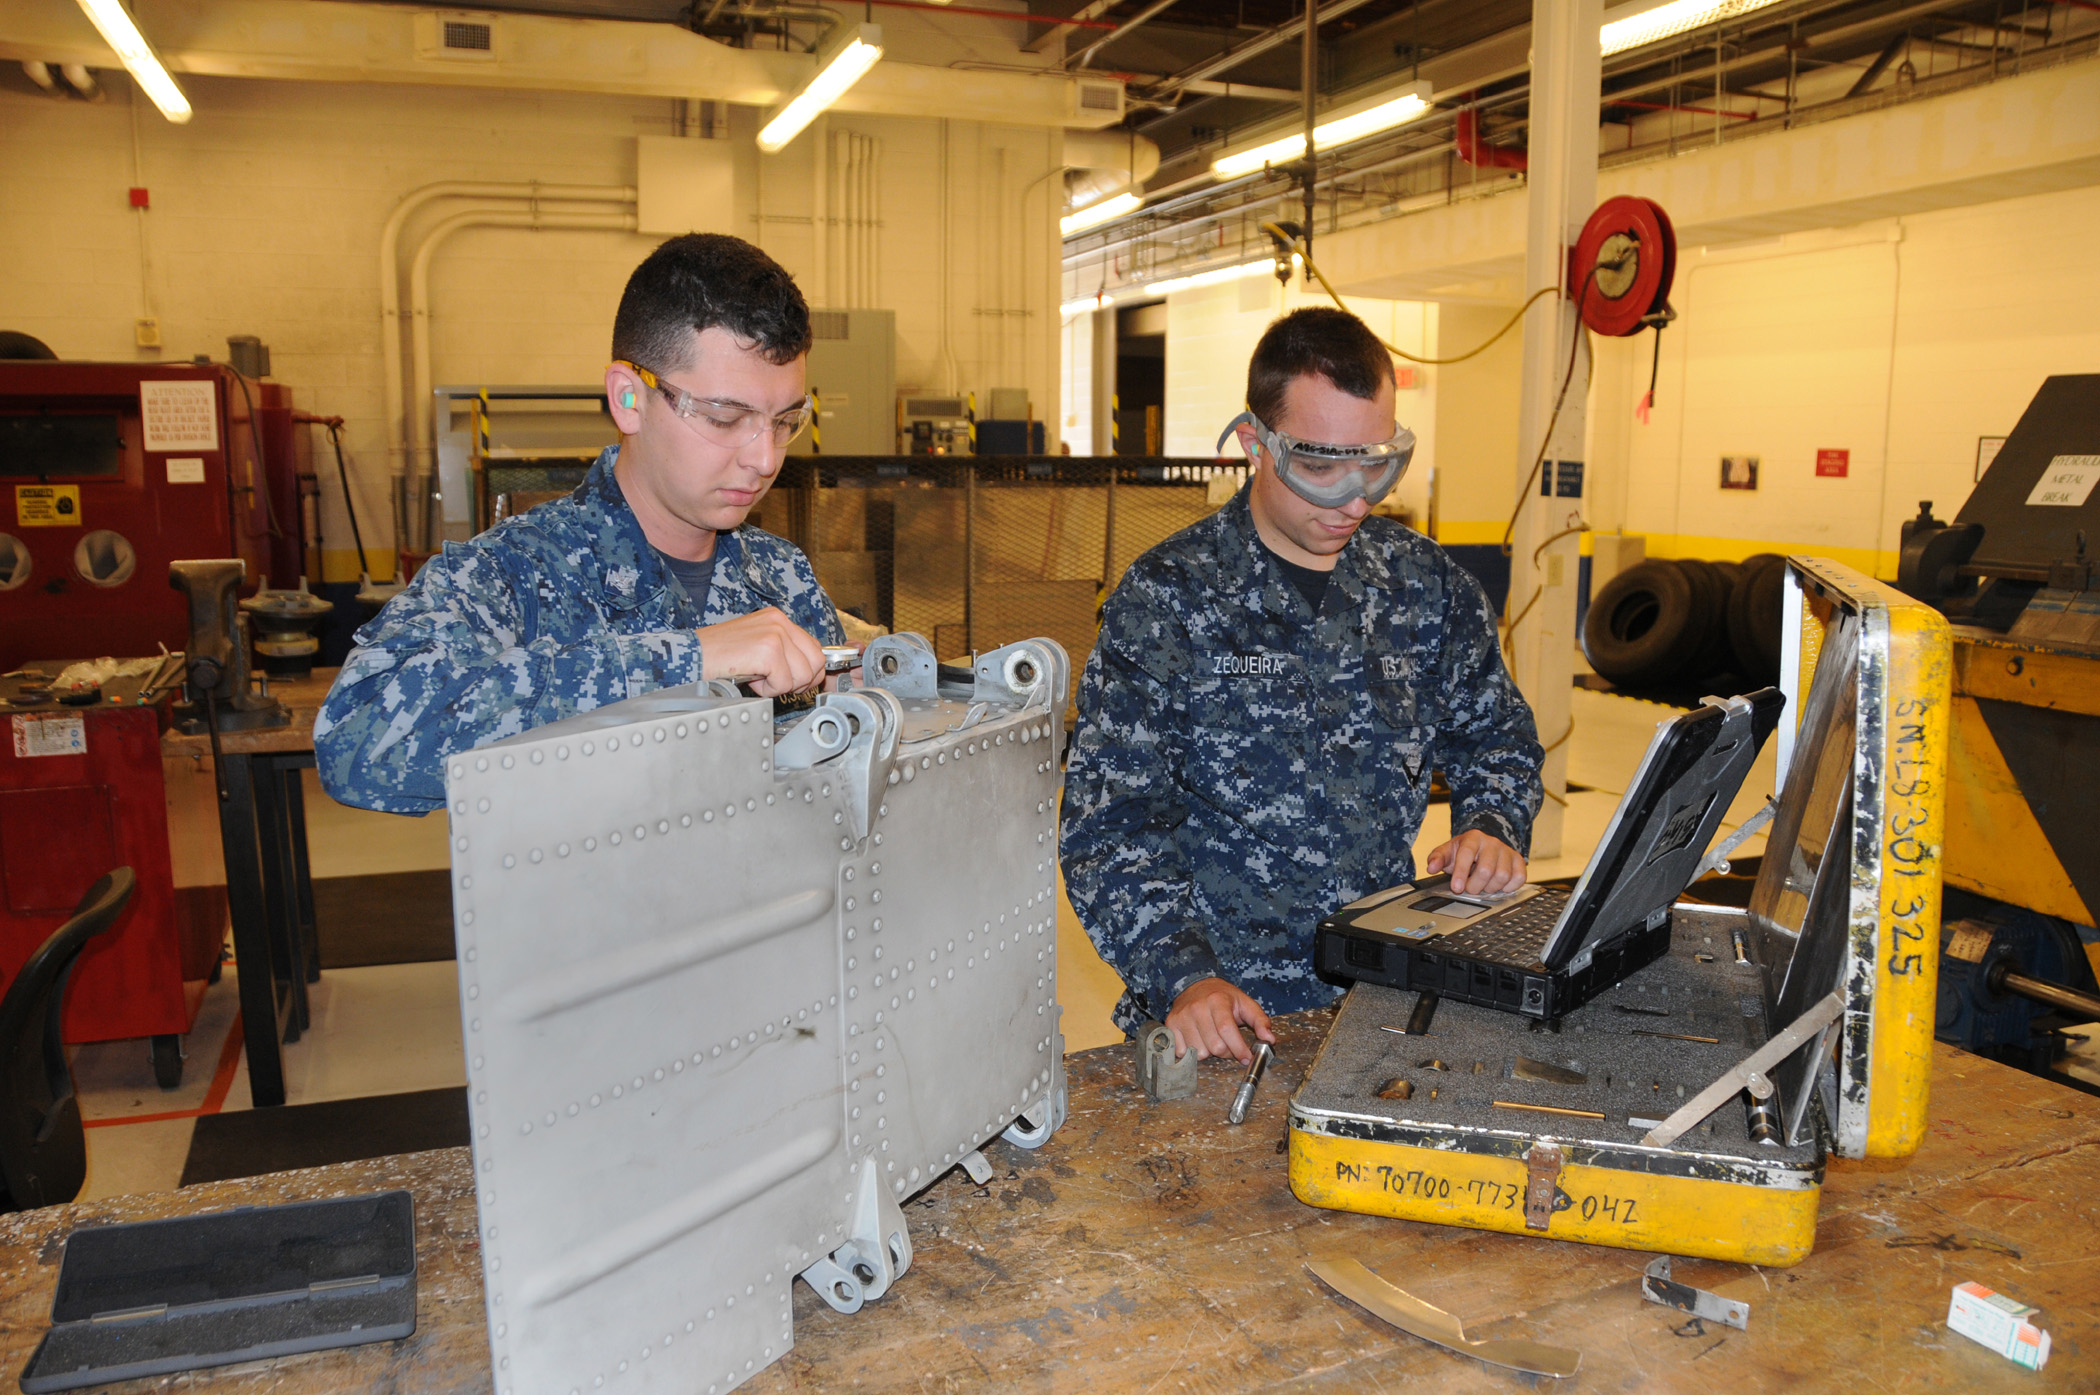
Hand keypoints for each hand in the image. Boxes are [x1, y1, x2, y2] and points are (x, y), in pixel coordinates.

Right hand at [698, 608, 824, 696]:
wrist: (694, 655)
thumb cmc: (720, 654)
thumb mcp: (756, 645)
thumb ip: (783, 652)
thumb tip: (808, 672)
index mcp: (778, 619)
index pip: (815, 648)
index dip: (808, 671)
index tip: (793, 681)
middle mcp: (779, 622)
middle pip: (816, 661)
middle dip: (800, 681)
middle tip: (776, 683)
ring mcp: (775, 634)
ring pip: (804, 675)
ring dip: (782, 686)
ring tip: (759, 679)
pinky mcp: (768, 651)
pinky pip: (784, 683)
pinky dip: (769, 690)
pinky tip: (752, 680)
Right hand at [1165, 977, 1274, 1064]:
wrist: (1195, 984)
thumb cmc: (1222, 997)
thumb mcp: (1245, 1003)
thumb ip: (1260, 1021)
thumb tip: (1269, 1039)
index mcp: (1217, 1000)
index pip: (1227, 1030)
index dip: (1238, 1048)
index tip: (1247, 1057)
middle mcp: (1197, 1007)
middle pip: (1215, 1046)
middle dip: (1226, 1052)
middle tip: (1229, 1045)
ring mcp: (1182, 1016)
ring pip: (1199, 1052)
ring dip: (1209, 1052)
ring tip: (1212, 1038)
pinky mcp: (1171, 1024)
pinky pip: (1183, 1052)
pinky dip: (1193, 1051)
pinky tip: (1198, 1039)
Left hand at [1425, 829, 1525, 895]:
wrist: (1484, 845)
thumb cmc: (1464, 852)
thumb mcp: (1448, 852)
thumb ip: (1437, 859)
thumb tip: (1431, 868)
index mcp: (1473, 838)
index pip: (1467, 854)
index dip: (1461, 873)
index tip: (1457, 888)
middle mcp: (1492, 842)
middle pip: (1486, 869)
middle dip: (1475, 885)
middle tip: (1470, 888)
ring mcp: (1507, 851)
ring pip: (1502, 876)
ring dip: (1490, 888)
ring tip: (1483, 886)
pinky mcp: (1518, 861)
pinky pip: (1519, 878)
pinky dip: (1508, 887)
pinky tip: (1499, 885)